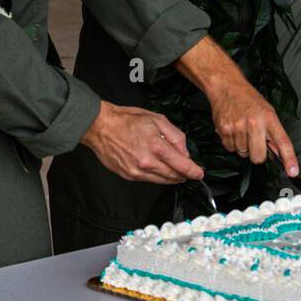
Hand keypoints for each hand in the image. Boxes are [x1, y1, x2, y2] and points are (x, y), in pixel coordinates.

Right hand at [82, 102, 201, 183]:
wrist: (101, 127)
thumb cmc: (127, 120)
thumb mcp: (157, 119)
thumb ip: (175, 136)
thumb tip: (184, 151)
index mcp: (156, 146)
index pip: (181, 165)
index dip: (193, 171)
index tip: (199, 173)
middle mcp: (147, 162)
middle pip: (173, 175)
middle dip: (184, 175)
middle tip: (190, 172)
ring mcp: (137, 171)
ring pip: (162, 181)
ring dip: (172, 178)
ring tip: (177, 172)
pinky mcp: (129, 175)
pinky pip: (149, 180)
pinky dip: (158, 177)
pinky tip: (160, 170)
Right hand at [175, 35, 299, 175]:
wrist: (226, 86)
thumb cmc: (248, 98)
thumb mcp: (267, 111)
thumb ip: (273, 133)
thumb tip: (279, 154)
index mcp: (269, 118)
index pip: (282, 142)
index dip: (289, 159)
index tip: (293, 171)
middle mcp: (254, 123)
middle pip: (258, 157)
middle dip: (257, 154)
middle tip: (255, 140)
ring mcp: (238, 127)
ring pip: (243, 154)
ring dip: (243, 146)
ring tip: (242, 129)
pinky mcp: (224, 130)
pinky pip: (230, 149)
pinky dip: (232, 143)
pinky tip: (233, 129)